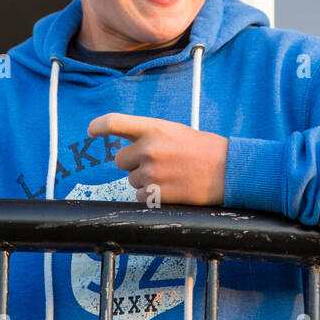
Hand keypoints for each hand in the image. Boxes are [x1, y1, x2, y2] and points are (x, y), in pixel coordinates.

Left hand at [87, 112, 227, 205]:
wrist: (227, 169)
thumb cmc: (203, 150)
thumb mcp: (174, 132)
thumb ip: (149, 137)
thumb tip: (129, 152)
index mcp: (153, 128)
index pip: (115, 122)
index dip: (99, 126)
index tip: (92, 131)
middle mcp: (148, 149)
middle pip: (120, 161)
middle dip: (133, 164)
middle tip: (157, 163)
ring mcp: (151, 172)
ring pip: (131, 181)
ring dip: (146, 181)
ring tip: (171, 175)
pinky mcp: (156, 193)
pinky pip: (140, 197)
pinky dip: (151, 196)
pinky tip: (171, 189)